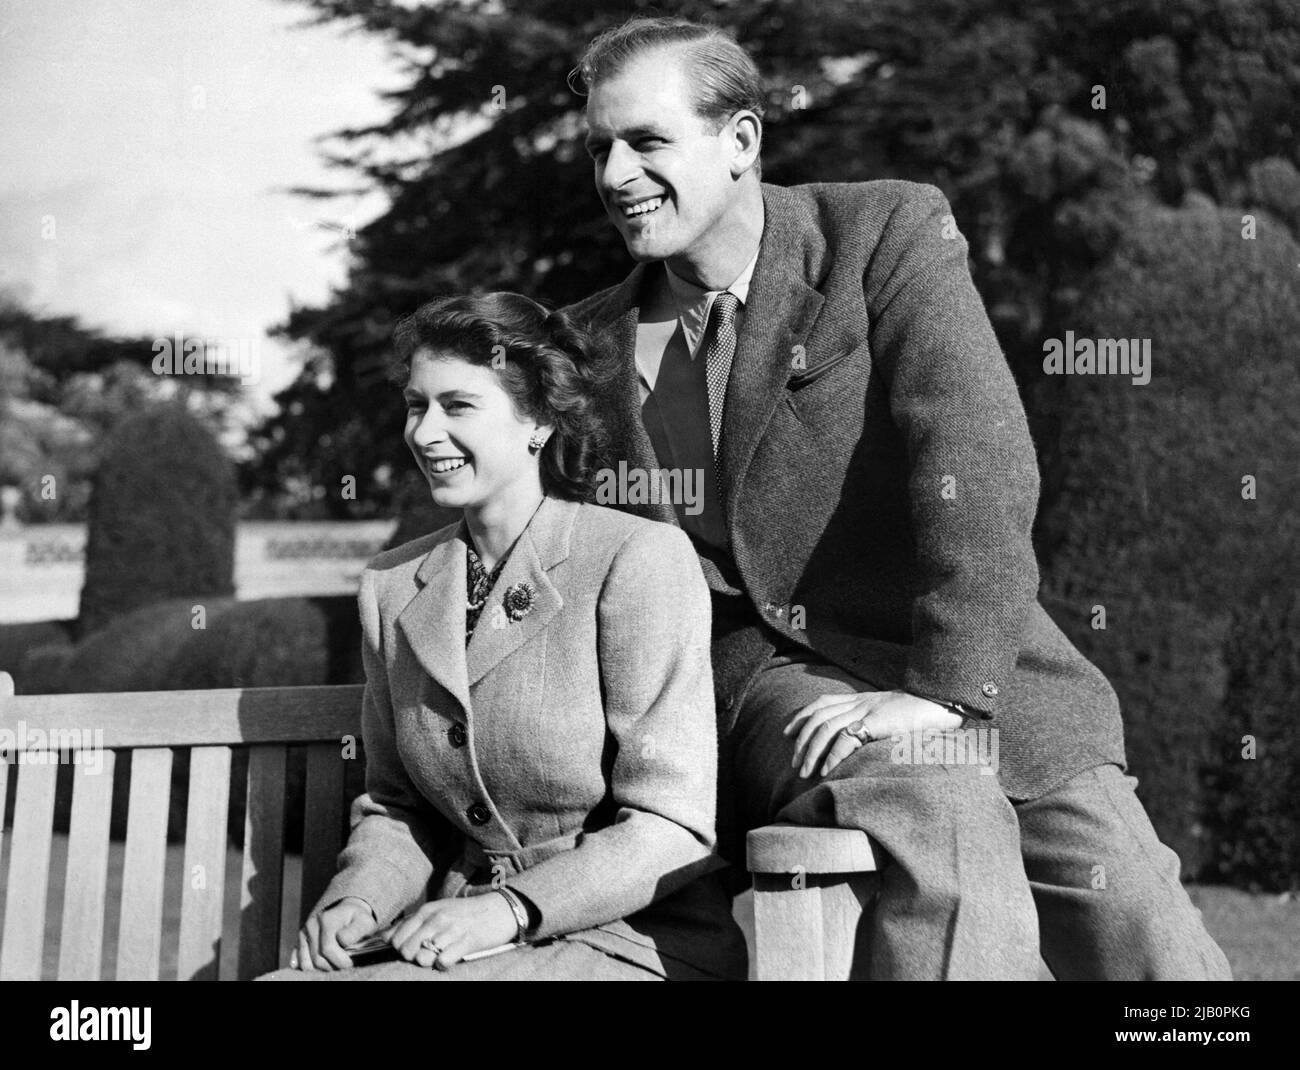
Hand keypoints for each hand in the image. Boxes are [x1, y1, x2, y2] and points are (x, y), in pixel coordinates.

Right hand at [292, 897, 376, 970]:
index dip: (340, 961)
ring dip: (321, 968)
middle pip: (317, 959)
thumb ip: (355, 931)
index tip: (350, 963)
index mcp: (327, 919)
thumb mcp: (365, 922)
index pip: (328, 949)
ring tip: (334, 963)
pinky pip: (298, 960)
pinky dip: (308, 966)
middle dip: (332, 966)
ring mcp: (303, 933)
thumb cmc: (358, 920)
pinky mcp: (299, 940)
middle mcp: (312, 924)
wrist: (348, 912)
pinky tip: (318, 965)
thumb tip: (341, 940)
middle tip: (343, 965)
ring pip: (307, 963)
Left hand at [389, 894, 519, 970]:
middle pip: (406, 951)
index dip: (400, 949)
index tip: (411, 950)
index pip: (396, 938)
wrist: (499, 909)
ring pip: (422, 958)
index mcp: (427, 910)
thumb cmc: (465, 913)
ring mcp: (451, 930)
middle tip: (426, 955)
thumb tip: (384, 938)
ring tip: (439, 957)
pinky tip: (450, 959)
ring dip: (428, 962)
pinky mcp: (466, 941)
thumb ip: (412, 923)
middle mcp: (436, 918)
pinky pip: (443, 961)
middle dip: (413, 958)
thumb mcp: (437, 911)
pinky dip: (444, 964)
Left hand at [784, 690, 962, 777]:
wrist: (940, 703)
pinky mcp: (876, 723)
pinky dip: (832, 756)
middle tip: (795, 763)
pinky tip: (826, 770)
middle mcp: (859, 702)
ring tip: (805, 772)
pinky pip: (846, 738)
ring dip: (812, 752)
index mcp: (860, 698)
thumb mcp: (888, 713)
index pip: (821, 702)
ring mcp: (867, 711)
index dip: (802, 716)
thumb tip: (858, 738)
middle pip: (818, 717)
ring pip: (826, 728)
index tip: (788, 733)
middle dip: (801, 740)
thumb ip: (872, 720)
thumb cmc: (919, 713)